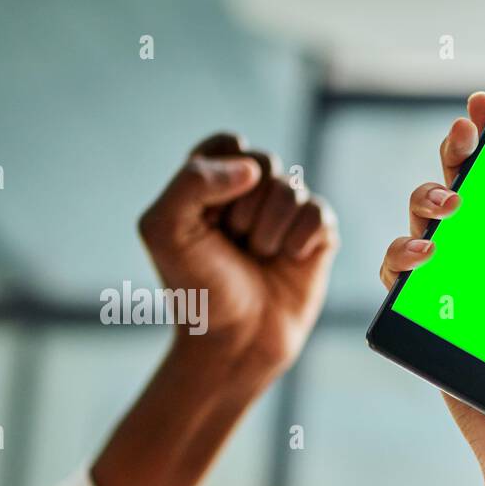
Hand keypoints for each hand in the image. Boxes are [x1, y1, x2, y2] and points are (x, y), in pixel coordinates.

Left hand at [137, 133, 338, 378]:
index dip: (221, 171)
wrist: (236, 341)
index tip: (207, 214)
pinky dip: (300, 238)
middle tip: (234, 242)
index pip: (229, 144)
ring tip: (259, 257)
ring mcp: (288, 216)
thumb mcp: (165, 230)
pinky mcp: (318, 238)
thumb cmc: (197, 290)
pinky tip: (288, 260)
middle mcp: (252, 196)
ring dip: (270, 229)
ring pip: (292, 188)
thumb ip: (192, 181)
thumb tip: (251, 169)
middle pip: (264, 162)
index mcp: (213, 186)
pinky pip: (320, 213)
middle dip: (246, 206)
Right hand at [380, 93, 484, 485]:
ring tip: (453, 202)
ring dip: (429, 196)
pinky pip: (400, 278)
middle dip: (459, 150)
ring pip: (425, 224)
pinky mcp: (429, 322)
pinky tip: (425, 255)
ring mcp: (459, 290)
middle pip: (465, 189)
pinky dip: (401, 257)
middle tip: (467, 131)